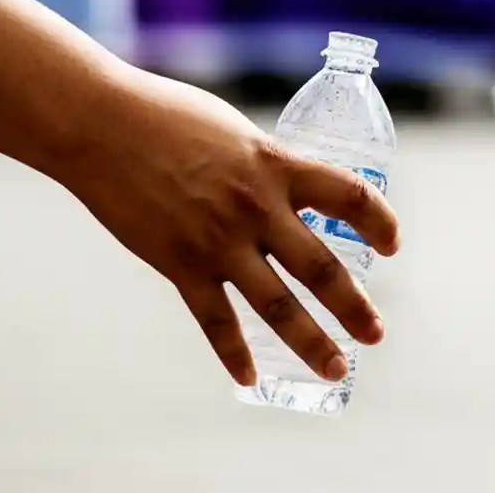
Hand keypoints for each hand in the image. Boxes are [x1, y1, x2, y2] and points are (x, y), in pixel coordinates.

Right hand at [60, 70, 400, 385]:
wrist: (101, 124)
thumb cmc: (166, 116)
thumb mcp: (234, 133)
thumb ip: (264, 168)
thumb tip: (284, 190)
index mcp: (276, 165)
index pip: (349, 196)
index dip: (379, 221)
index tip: (393, 244)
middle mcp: (257, 207)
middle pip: (321, 267)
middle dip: (353, 307)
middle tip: (375, 334)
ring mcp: (219, 241)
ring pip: (277, 306)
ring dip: (311, 342)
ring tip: (336, 369)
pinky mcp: (180, 263)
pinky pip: (215, 320)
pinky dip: (233, 354)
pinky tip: (249, 378)